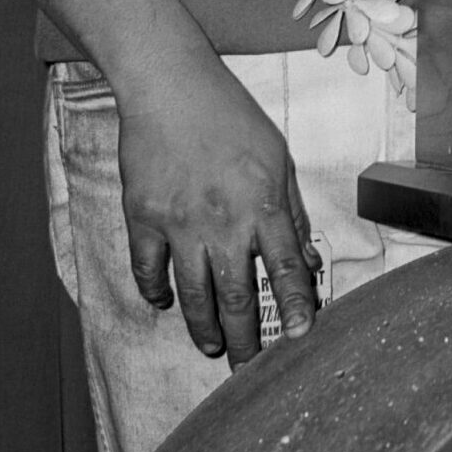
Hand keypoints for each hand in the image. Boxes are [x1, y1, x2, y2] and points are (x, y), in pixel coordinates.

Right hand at [114, 45, 317, 368]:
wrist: (170, 85)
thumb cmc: (230, 115)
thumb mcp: (276, 156)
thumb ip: (290, 211)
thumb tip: (308, 260)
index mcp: (262, 201)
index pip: (287, 267)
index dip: (297, 305)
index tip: (301, 336)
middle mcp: (223, 219)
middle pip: (238, 295)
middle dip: (246, 339)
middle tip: (249, 366)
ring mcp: (179, 222)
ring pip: (193, 295)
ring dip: (204, 328)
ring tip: (212, 347)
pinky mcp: (143, 218)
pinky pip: (147, 271)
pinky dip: (155, 293)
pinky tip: (164, 303)